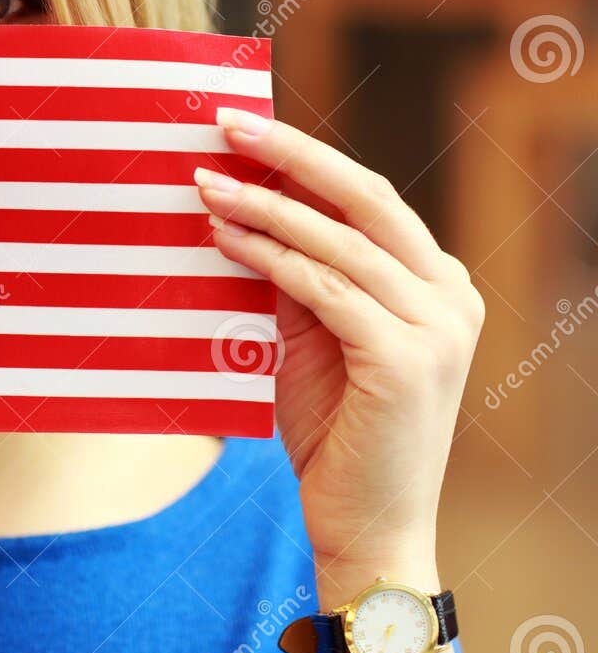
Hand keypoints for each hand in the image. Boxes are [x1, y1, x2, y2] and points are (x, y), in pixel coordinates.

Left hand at [195, 109, 484, 586]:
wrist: (368, 528)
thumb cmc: (336, 437)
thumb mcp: (313, 342)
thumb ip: (298, 281)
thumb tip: (247, 211)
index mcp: (436, 284)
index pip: (367, 199)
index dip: (306, 158)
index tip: (245, 128)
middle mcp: (450, 295)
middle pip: (364, 196)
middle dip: (291, 154)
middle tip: (226, 123)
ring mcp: (437, 326)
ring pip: (339, 241)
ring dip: (264, 205)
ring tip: (203, 182)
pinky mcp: (406, 359)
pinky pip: (324, 289)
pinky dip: (269, 257)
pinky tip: (222, 236)